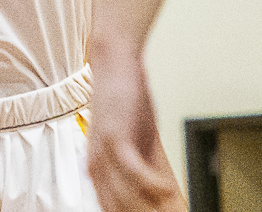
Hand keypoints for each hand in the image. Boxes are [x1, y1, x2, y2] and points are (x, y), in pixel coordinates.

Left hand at [87, 48, 185, 211]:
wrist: (115, 64)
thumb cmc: (126, 100)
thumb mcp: (136, 139)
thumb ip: (144, 164)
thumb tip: (160, 190)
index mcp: (98, 170)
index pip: (112, 207)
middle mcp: (96, 166)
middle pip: (118, 207)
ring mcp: (103, 153)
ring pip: (124, 195)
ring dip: (147, 208)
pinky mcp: (114, 139)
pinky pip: (133, 171)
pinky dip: (151, 183)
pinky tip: (166, 190)